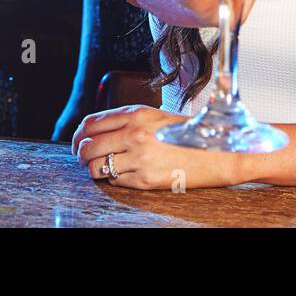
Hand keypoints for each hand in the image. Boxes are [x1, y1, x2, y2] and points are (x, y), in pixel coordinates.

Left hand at [72, 105, 242, 189]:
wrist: (215, 151)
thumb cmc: (186, 134)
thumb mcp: (155, 117)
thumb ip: (127, 120)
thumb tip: (97, 129)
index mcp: (137, 114)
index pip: (91, 123)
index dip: (80, 135)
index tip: (80, 141)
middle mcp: (135, 134)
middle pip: (87, 145)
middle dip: (81, 154)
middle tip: (85, 158)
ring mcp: (139, 157)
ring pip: (95, 166)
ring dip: (95, 169)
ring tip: (104, 168)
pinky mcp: (144, 179)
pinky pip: (114, 181)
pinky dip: (115, 179)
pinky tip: (126, 174)